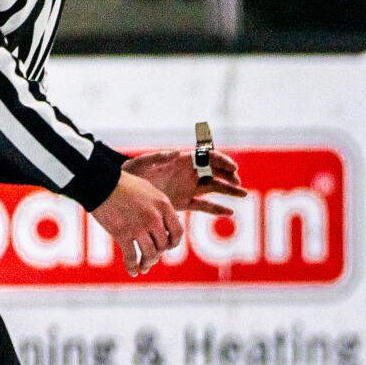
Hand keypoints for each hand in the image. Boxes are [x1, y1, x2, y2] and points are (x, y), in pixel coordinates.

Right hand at [91, 170, 186, 276]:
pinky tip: (132, 272)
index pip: (177, 232)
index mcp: (164, 206)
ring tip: (144, 267)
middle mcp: (154, 218)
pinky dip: (132, 267)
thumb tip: (168, 223)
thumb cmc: (124, 185)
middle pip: (163, 245)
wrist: (100, 183)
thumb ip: (160, 207)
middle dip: (158, 254)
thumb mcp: (150, 191)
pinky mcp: (122, 234)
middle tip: (152, 258)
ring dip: (147, 263)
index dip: (173, 243)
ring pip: (150, 254)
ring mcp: (138, 227)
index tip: (167, 247)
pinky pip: (131, 257)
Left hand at [122, 143, 246, 214]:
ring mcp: (187, 188)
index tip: (233, 167)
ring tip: (243, 194)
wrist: (122, 192)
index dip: (222, 161)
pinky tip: (229, 213)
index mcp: (182, 161)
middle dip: (229, 175)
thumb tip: (177, 152)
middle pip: (215, 172)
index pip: (207, 158)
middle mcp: (188, 174)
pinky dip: (217, 209)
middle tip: (238, 182)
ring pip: (214, 188)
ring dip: (229, 190)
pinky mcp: (183, 203)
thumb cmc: (130, 173)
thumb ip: (157, 157)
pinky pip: (203, 206)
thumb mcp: (140, 163)